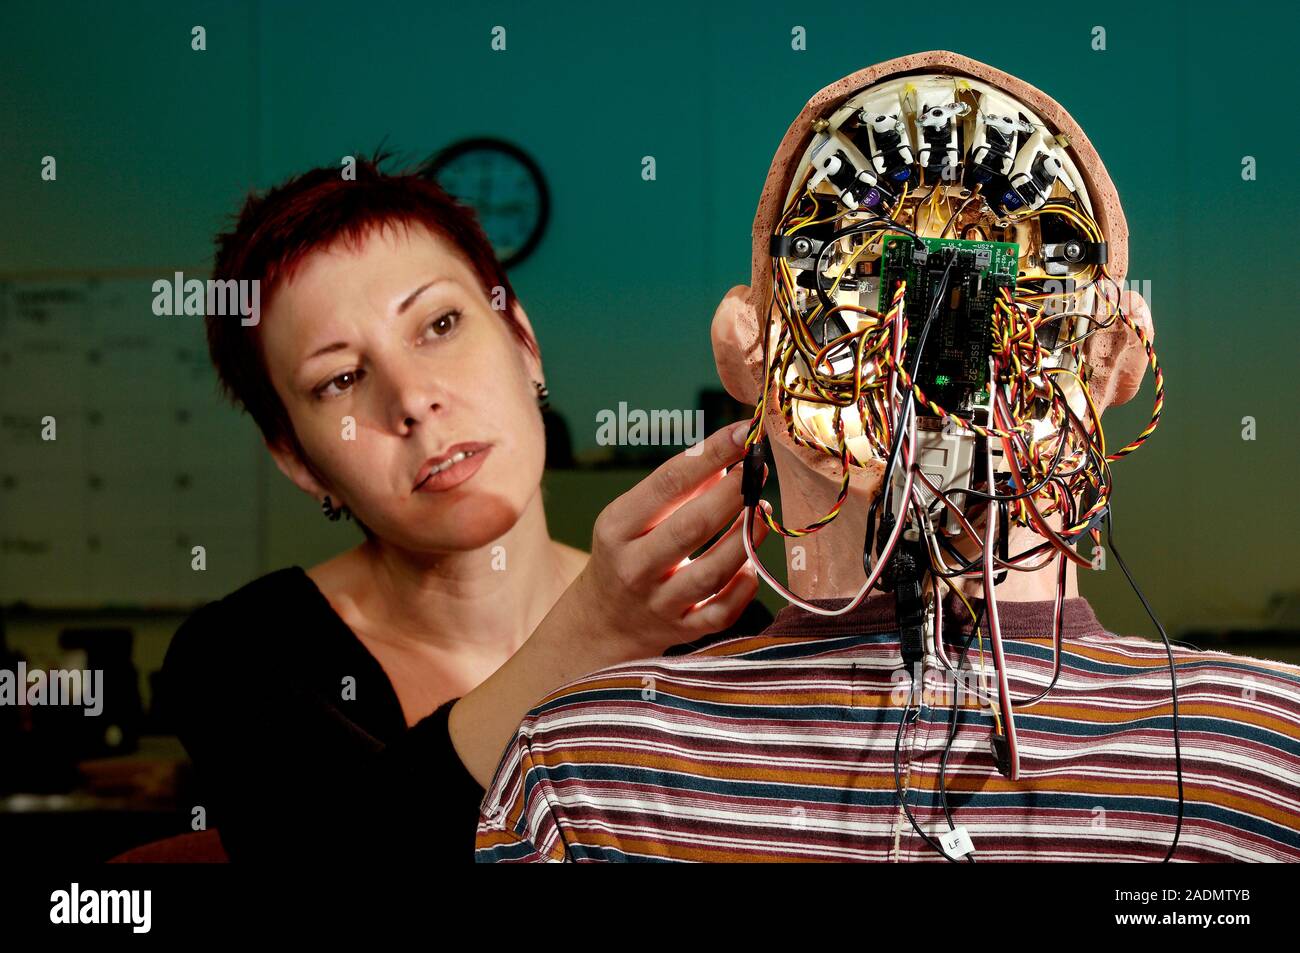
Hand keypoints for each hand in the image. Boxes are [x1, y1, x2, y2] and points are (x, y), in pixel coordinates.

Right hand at [570, 420, 770, 657]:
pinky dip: (743, 586)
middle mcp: (634, 567)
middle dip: (734, 493)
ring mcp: (659, 603)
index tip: (742, 431)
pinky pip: (722, 612)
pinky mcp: (682, 631)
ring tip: (762, 509)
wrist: (604, 622)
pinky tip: (751, 564)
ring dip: (746, 536)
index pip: (668, 482)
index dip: (711, 454)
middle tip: (758, 468)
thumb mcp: (633, 517)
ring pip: (713, 571)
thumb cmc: (626, 553)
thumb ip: (677, 490)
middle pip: (693, 526)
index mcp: (617, 528)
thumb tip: (729, 458)